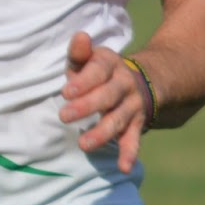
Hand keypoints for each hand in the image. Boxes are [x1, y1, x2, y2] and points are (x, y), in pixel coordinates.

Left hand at [58, 31, 150, 171]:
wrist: (140, 81)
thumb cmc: (97, 72)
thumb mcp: (88, 60)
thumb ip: (80, 52)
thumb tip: (80, 36)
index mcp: (109, 64)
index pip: (97, 71)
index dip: (83, 81)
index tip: (66, 91)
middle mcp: (124, 84)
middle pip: (107, 95)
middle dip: (87, 106)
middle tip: (64, 116)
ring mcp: (132, 104)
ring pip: (119, 118)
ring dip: (102, 132)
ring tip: (84, 145)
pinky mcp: (137, 123)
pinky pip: (133, 138)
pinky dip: (130, 153)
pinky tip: (124, 167)